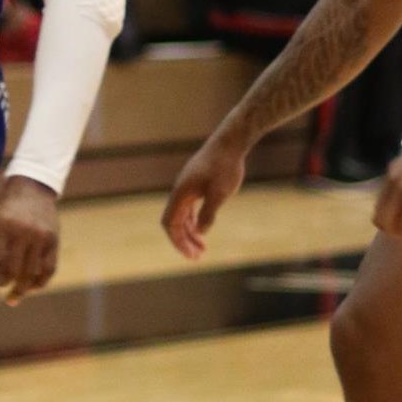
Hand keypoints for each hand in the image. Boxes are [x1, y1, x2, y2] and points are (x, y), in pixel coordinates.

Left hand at [0, 174, 59, 305]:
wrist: (32, 188)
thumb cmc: (2, 211)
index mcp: (1, 227)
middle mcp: (21, 231)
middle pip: (15, 270)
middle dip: (9, 289)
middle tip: (6, 300)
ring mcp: (39, 235)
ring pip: (33, 272)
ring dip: (24, 289)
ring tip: (16, 297)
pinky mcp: (54, 239)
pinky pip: (49, 268)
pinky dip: (42, 281)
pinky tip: (33, 287)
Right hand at [161, 133, 247, 259]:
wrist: (230, 143)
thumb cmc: (225, 167)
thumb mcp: (220, 194)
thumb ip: (208, 214)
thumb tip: (201, 231)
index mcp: (181, 194)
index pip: (170, 224)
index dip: (178, 242)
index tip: (192, 255)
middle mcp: (180, 191)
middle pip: (174, 222)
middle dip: (183, 241)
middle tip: (197, 257)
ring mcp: (187, 187)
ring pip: (182, 216)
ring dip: (189, 233)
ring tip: (202, 248)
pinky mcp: (195, 184)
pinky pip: (188, 208)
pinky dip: (193, 221)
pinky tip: (203, 229)